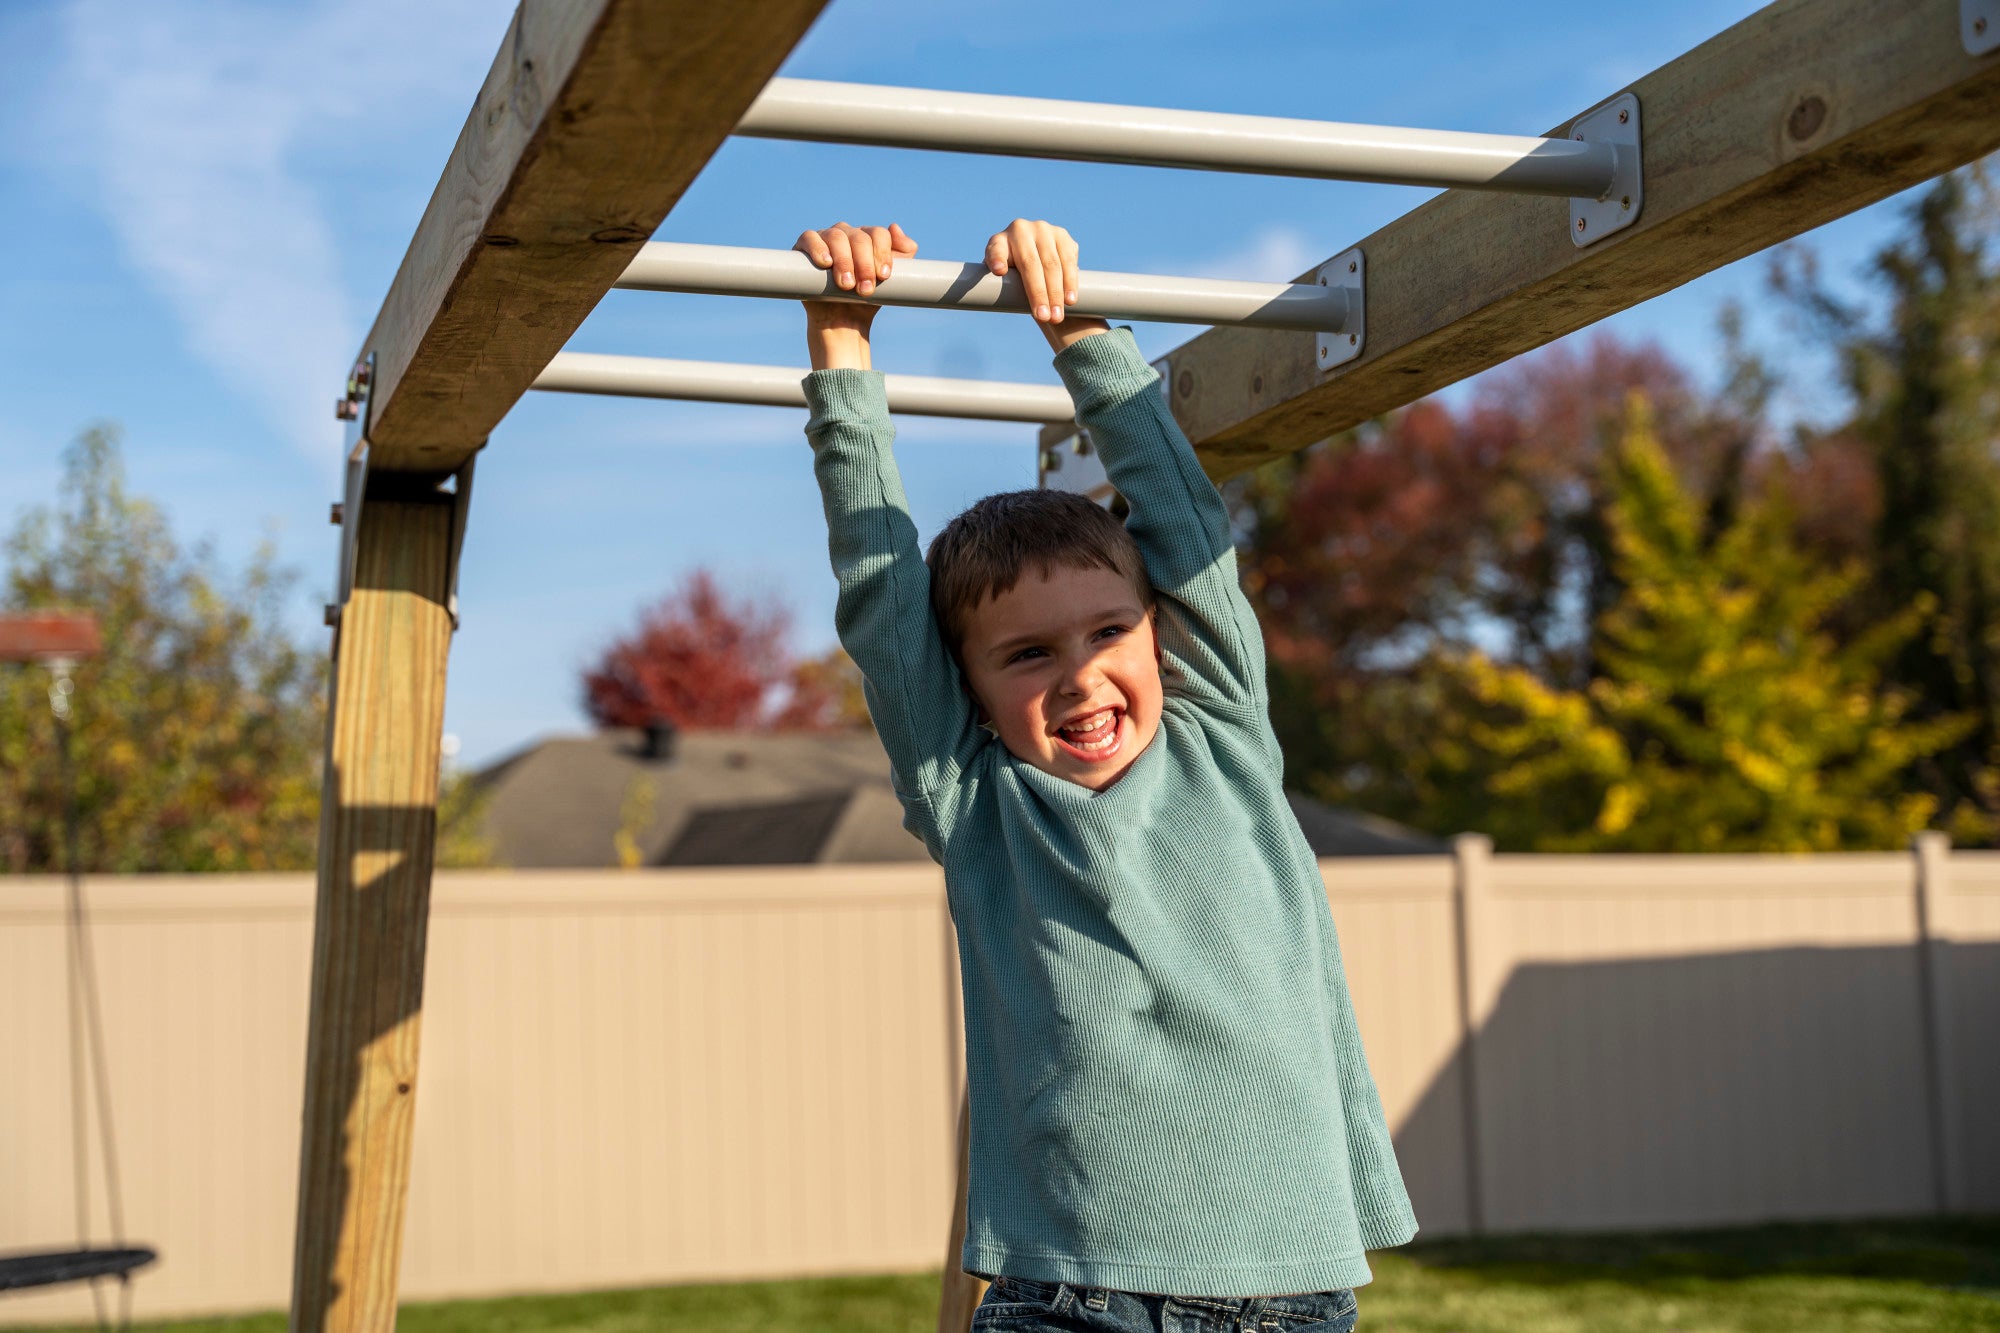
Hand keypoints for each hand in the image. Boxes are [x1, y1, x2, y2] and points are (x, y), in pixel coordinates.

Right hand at [794, 222, 919, 369]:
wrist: (844, 321)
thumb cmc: (867, 298)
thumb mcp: (893, 279)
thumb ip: (904, 253)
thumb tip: (894, 227)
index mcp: (867, 237)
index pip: (878, 234)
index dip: (882, 253)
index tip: (884, 276)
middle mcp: (847, 234)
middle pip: (859, 237)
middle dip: (865, 265)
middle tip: (866, 290)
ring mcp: (825, 238)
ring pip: (836, 237)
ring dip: (844, 261)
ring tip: (847, 285)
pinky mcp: (804, 248)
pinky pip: (809, 238)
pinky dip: (818, 248)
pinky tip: (826, 263)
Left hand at [984, 218, 1108, 350]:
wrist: (1035, 266)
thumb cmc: (1012, 280)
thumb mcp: (1000, 283)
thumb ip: (995, 289)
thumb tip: (992, 300)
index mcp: (999, 241)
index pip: (996, 251)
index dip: (997, 259)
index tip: (999, 271)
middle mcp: (1020, 229)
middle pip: (1030, 263)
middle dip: (1038, 293)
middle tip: (1043, 317)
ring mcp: (1043, 230)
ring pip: (1052, 264)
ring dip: (1056, 293)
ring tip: (1056, 316)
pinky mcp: (1062, 236)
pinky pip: (1069, 261)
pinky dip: (1071, 282)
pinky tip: (1070, 300)